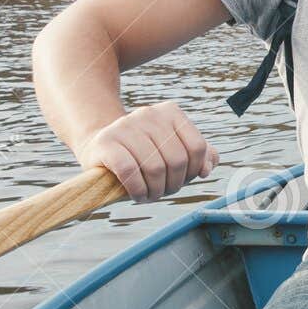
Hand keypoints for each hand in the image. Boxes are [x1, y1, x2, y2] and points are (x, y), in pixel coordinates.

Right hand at [75, 103, 218, 201]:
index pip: (197, 147)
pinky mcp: (106, 142)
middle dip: (173, 185)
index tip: (182, 181)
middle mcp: (149, 114)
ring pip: (154, 167)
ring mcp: (126, 125)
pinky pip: (130, 171)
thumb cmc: (143, 154)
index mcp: (171, 113)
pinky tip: (137, 194)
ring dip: (155, 191)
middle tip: (163, 192)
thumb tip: (207, 168)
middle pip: (177, 160)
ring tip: (150, 195)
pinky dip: (138, 190)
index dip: (193, 172)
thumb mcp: (173, 150)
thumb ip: (198, 156)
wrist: (100, 148)